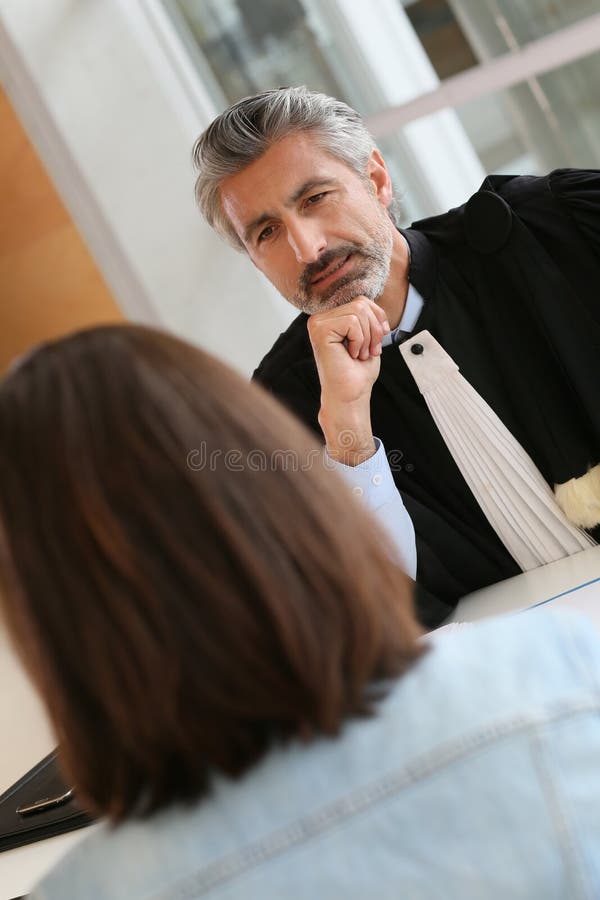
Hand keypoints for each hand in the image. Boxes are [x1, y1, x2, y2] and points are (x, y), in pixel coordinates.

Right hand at [306, 297, 389, 464]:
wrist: (351, 396)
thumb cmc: (358, 372)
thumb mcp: (368, 337)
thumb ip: (368, 316)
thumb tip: (372, 301)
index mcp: (330, 318)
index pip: (362, 300)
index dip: (377, 319)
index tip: (376, 343)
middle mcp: (320, 318)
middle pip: (361, 303)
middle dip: (374, 329)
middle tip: (367, 352)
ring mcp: (317, 323)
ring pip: (359, 311)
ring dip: (367, 337)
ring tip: (357, 355)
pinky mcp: (320, 331)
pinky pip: (353, 322)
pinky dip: (359, 341)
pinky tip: (350, 355)